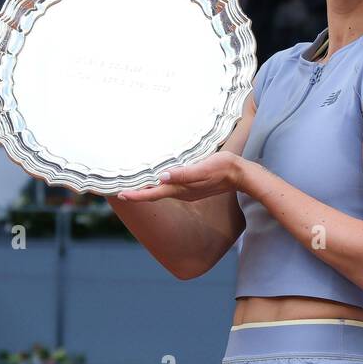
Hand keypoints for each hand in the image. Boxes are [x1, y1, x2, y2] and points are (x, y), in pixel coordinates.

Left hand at [113, 152, 247, 203]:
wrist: (241, 175)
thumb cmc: (223, 168)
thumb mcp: (203, 168)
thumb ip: (183, 174)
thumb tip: (163, 177)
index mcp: (182, 189)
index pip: (154, 194)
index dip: (137, 195)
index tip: (121, 195)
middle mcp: (182, 193)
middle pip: (155, 195)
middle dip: (138, 193)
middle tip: (121, 191)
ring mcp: (188, 191)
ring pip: (163, 192)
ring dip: (148, 190)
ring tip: (135, 185)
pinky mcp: (193, 187)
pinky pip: (171, 189)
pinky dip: (160, 186)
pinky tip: (158, 180)